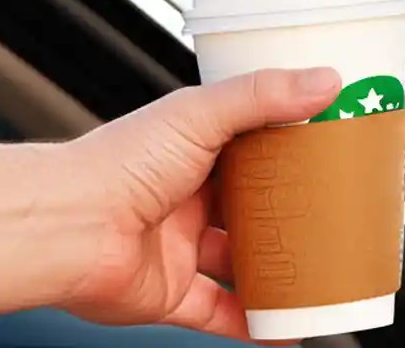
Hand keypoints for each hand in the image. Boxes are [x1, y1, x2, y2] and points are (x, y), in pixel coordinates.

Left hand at [54, 68, 341, 340]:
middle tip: (336, 214)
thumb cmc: (117, 164)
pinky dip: (256, 324)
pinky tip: (288, 326)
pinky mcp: (172, 293)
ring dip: (279, 269)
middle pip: (250, 206)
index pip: (250, 143)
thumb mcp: (200, 114)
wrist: (68, 228)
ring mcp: (179, 247)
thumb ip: (263, 96)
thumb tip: (325, 82)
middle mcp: (185, 198)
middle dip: (291, 212)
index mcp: (190, 148)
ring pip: (241, 261)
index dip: (289, 145)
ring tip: (323, 270)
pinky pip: (221, 313)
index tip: (331, 148)